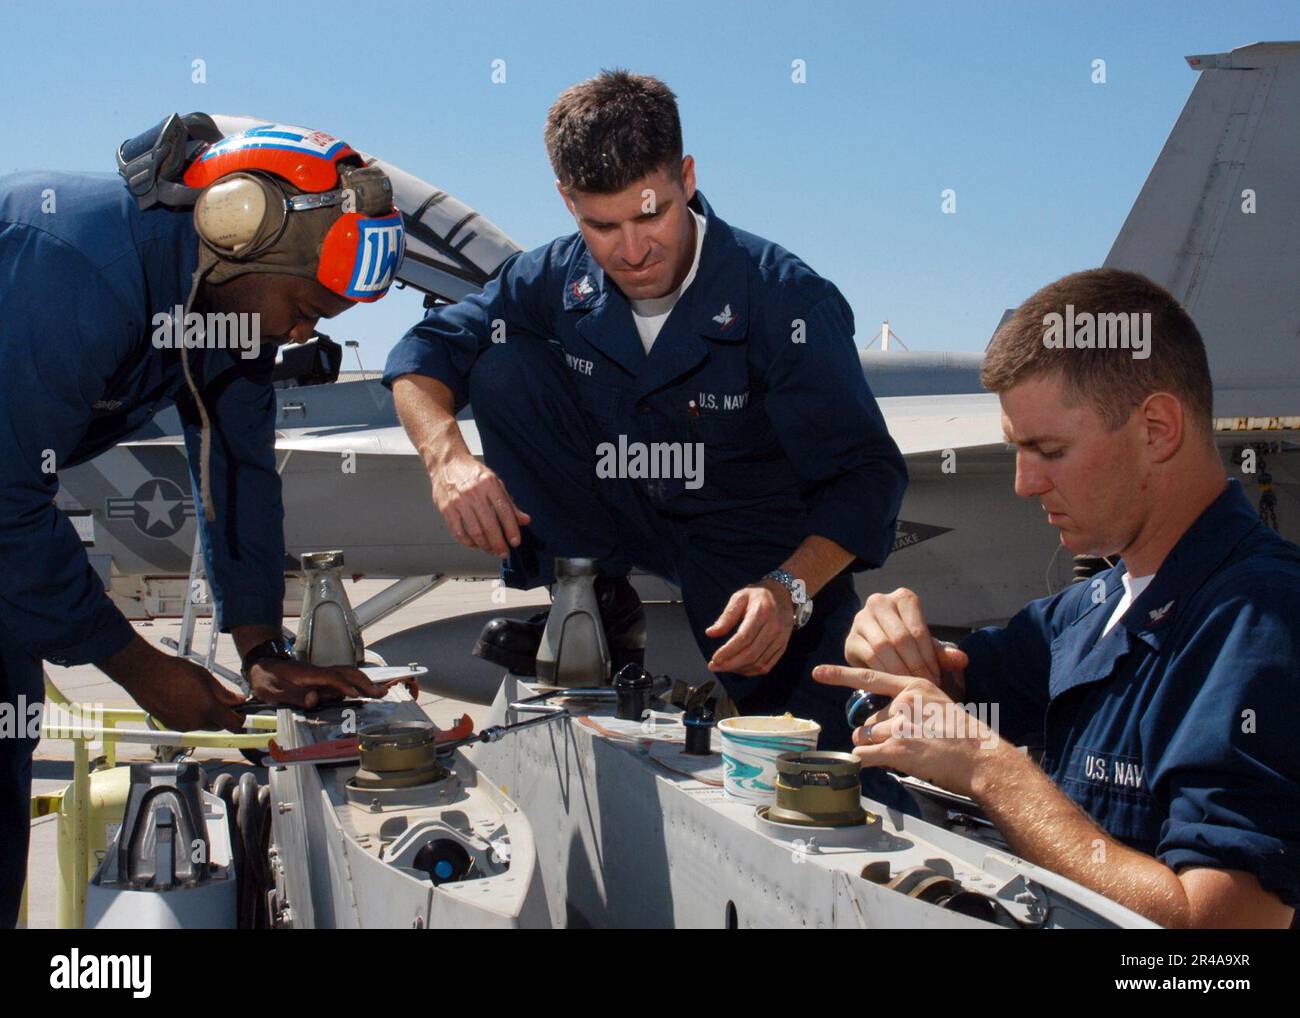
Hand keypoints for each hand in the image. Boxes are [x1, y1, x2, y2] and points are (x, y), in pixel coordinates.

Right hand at [100, 636, 244, 732]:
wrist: (144, 673)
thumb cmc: (174, 671)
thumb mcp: (205, 677)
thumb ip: (224, 693)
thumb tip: (238, 701)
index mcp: (208, 710)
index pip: (233, 724)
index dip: (241, 720)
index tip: (243, 715)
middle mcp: (195, 722)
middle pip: (218, 726)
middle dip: (224, 716)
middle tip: (224, 701)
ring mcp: (181, 726)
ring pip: (202, 725)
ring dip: (207, 716)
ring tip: (200, 696)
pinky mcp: (169, 725)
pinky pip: (187, 724)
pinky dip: (192, 716)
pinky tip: (186, 700)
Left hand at [247, 658, 386, 709]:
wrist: (261, 665)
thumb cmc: (266, 678)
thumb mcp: (271, 689)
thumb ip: (293, 694)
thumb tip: (314, 699)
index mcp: (307, 673)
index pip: (331, 677)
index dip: (344, 685)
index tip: (357, 694)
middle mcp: (318, 672)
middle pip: (346, 672)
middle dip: (364, 681)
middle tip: (380, 692)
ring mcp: (321, 674)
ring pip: (347, 674)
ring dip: (364, 682)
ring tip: (379, 692)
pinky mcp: (321, 678)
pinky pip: (342, 679)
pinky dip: (356, 684)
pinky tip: (363, 692)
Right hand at [430, 453, 530, 558]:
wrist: (447, 463)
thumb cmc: (472, 474)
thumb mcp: (495, 483)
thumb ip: (509, 503)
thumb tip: (524, 520)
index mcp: (489, 484)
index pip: (504, 511)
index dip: (511, 529)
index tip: (515, 542)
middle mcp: (474, 493)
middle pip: (489, 525)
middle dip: (498, 543)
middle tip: (504, 552)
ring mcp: (458, 501)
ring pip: (474, 531)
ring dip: (485, 545)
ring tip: (491, 550)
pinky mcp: (446, 509)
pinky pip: (458, 532)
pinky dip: (468, 542)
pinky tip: (475, 544)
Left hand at [705, 580, 794, 676]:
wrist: (784, 595)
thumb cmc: (758, 596)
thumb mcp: (739, 598)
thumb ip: (726, 616)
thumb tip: (710, 633)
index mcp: (762, 612)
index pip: (744, 638)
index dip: (728, 651)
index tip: (715, 658)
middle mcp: (774, 627)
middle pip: (751, 653)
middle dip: (730, 664)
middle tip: (714, 666)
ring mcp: (780, 639)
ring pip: (759, 663)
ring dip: (739, 669)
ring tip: (724, 667)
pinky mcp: (782, 647)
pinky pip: (767, 665)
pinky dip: (751, 671)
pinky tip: (739, 668)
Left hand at [813, 664, 1007, 798]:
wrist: (982, 758)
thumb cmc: (964, 735)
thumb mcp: (938, 705)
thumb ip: (911, 705)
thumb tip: (884, 717)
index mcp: (914, 686)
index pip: (869, 678)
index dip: (840, 674)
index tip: (818, 672)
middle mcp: (904, 702)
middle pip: (869, 720)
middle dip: (878, 735)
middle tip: (909, 743)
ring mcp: (900, 724)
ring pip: (867, 738)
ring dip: (879, 749)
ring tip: (911, 752)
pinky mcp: (898, 748)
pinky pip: (865, 754)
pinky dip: (866, 761)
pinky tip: (883, 762)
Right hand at [847, 588, 968, 696]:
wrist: (881, 651)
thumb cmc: (910, 646)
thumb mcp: (928, 647)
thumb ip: (943, 654)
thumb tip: (962, 660)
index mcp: (903, 598)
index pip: (918, 630)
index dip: (929, 657)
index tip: (937, 678)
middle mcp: (879, 602)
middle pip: (900, 639)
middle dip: (915, 666)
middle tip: (925, 685)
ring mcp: (861, 618)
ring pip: (883, 647)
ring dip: (899, 670)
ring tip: (911, 686)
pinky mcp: (850, 639)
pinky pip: (868, 656)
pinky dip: (884, 671)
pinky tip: (894, 683)